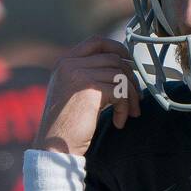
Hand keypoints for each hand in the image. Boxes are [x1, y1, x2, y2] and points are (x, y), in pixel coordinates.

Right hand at [32, 36, 140, 156]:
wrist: (54, 147)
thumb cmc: (67, 126)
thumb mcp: (74, 93)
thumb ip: (90, 76)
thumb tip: (123, 69)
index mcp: (65, 63)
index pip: (96, 42)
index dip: (118, 48)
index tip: (129, 62)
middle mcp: (70, 64)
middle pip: (114, 59)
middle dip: (130, 80)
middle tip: (136, 100)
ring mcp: (78, 74)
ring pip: (120, 75)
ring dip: (130, 97)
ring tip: (128, 114)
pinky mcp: (90, 89)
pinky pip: (120, 91)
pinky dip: (125, 108)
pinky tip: (119, 122)